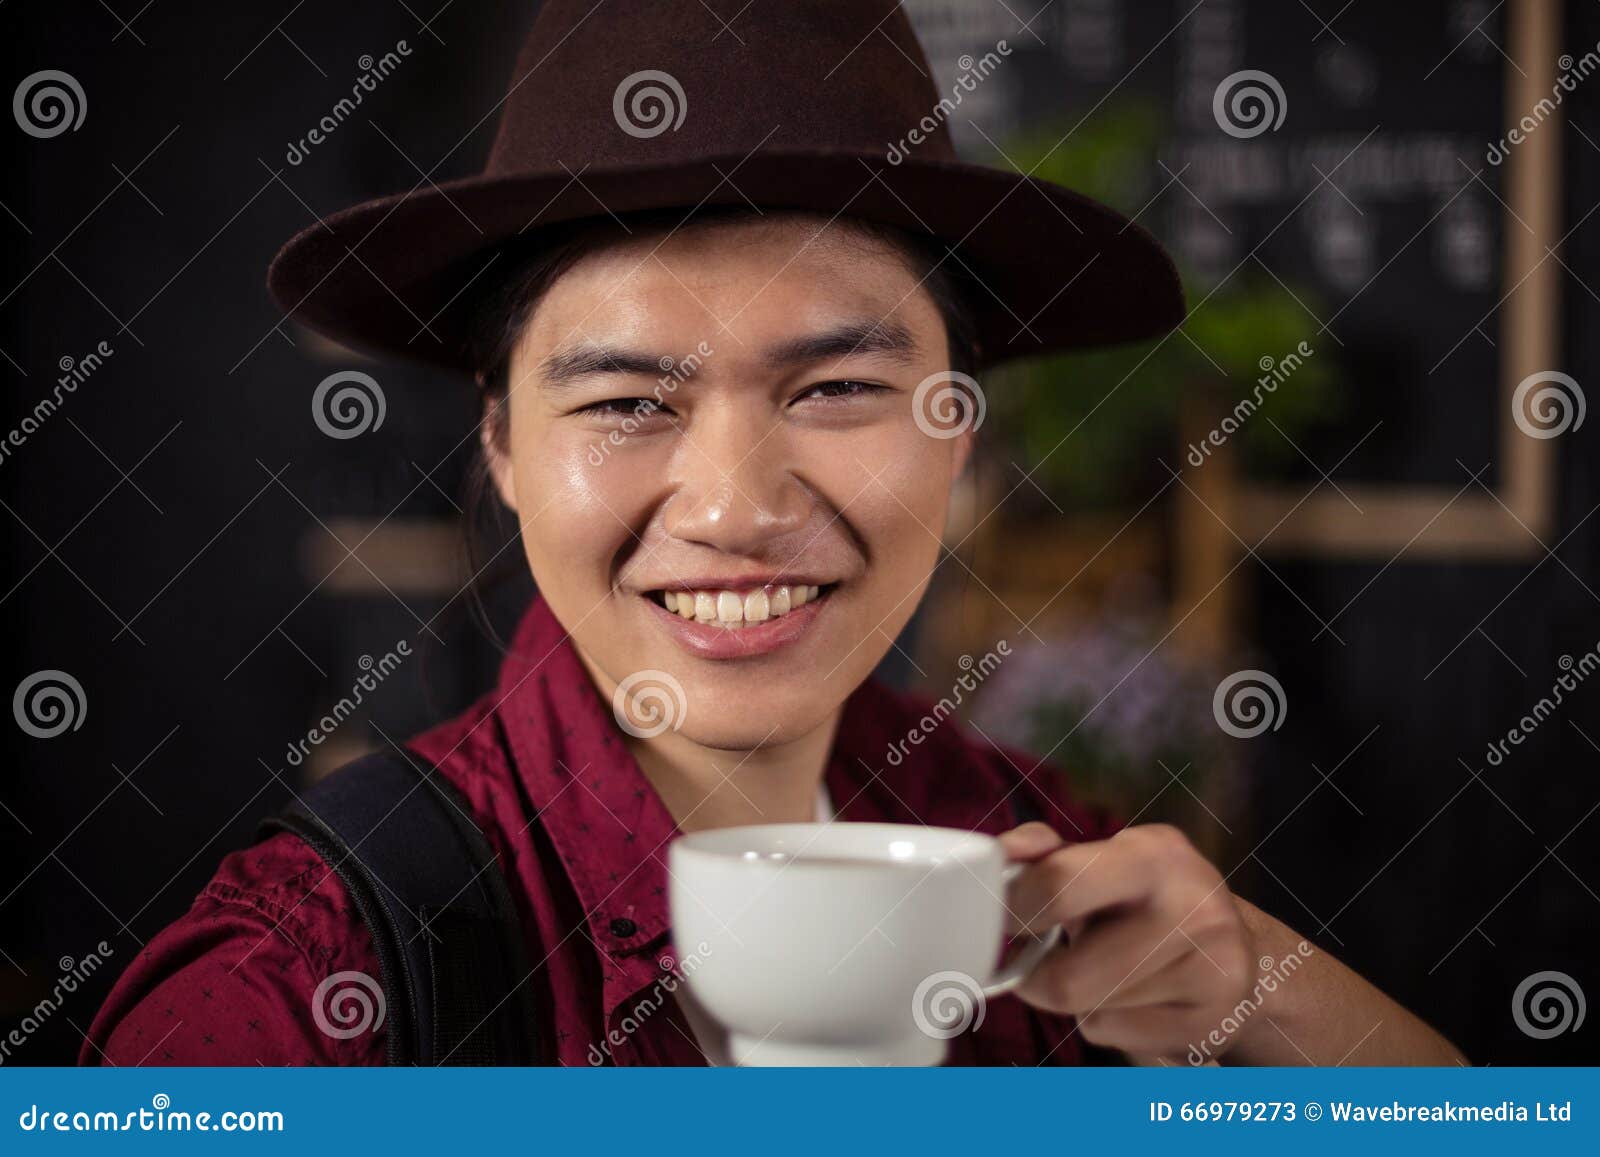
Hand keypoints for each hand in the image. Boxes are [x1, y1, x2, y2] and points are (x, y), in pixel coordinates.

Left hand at [1000, 821, 1255, 1062]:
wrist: (1238, 948)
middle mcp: (1193, 908)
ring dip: (1079, 998)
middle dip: (1037, 978)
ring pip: (1090, 1011)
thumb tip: (1000, 854)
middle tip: (1039, 962)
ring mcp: (1212, 970)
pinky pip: (1118, 1036)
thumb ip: (1045, 853)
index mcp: (1153, 855)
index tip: (1001, 921)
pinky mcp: (1213, 1022)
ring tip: (1105, 969)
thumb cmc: (1146, 899)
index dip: (1012, 911)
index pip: (1056, 886)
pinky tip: (1134, 996)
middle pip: (1066, 979)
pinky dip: (1108, 1022)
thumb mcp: (1103, 859)